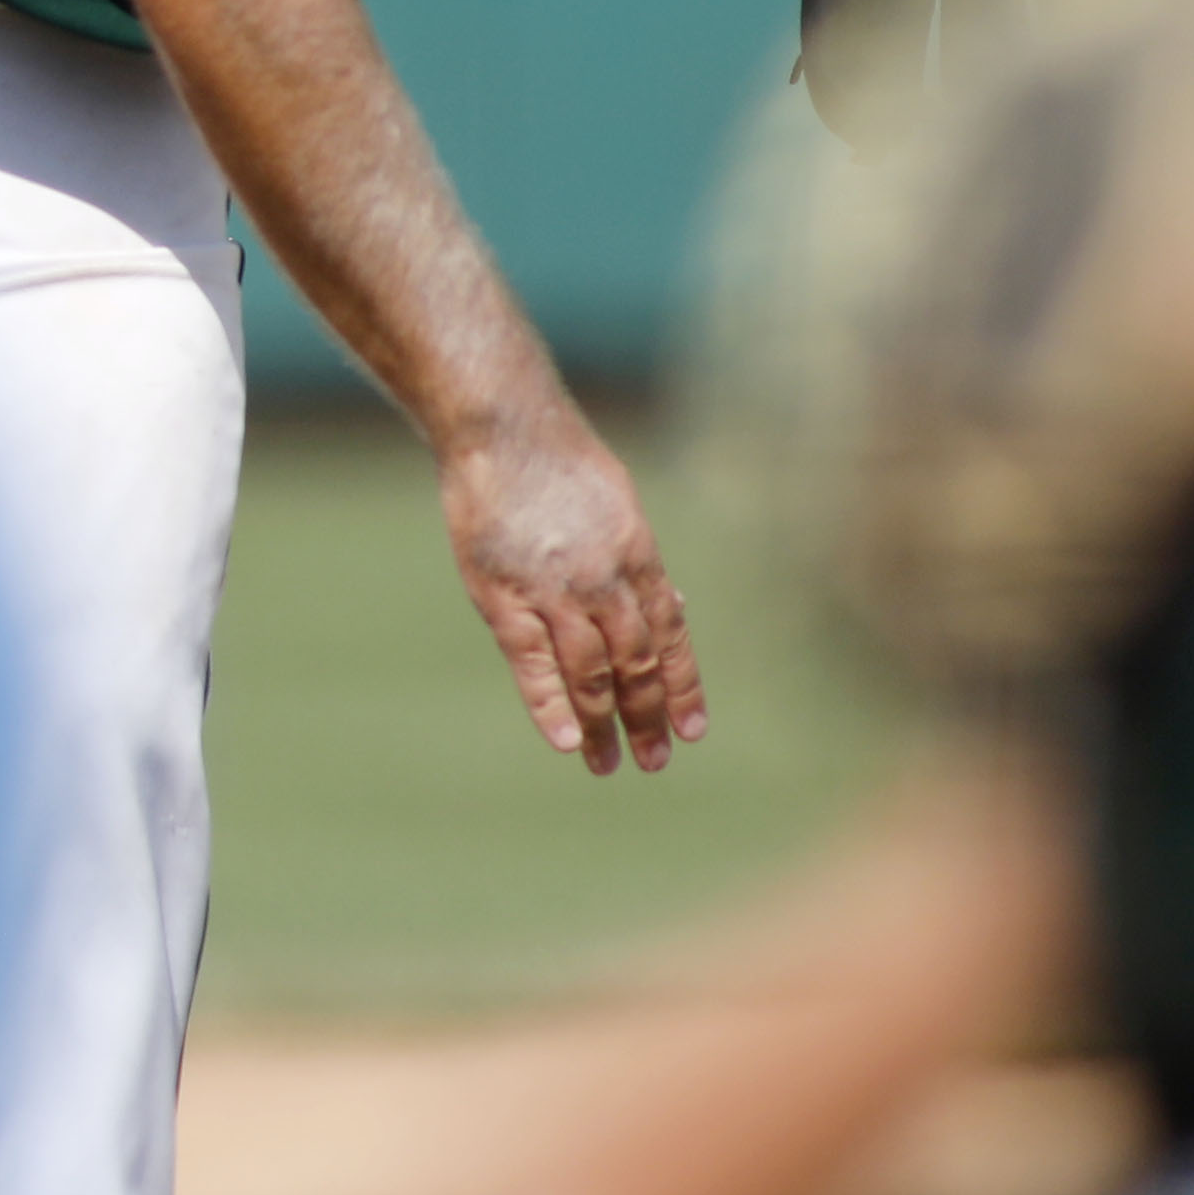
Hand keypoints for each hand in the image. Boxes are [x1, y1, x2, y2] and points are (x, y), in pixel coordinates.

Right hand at [440, 405, 705, 775]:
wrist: (502, 429)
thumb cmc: (561, 462)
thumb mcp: (620, 505)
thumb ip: (640, 562)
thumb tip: (671, 606)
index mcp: (637, 554)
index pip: (669, 635)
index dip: (682, 686)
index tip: (691, 731)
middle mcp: (602, 578)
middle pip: (634, 663)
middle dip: (647, 716)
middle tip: (654, 761)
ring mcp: (552, 589)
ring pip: (588, 670)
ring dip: (603, 722)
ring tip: (609, 764)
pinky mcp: (502, 594)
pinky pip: (531, 660)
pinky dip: (549, 703)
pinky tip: (567, 740)